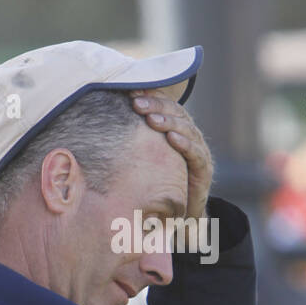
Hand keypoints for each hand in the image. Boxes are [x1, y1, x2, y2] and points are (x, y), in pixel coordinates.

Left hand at [129, 90, 213, 220]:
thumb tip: (101, 124)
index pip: (165, 105)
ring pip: (187, 129)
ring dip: (168, 122)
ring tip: (152, 119)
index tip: (130, 91)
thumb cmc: (158, 182)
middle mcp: (189, 136)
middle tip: (137, 103)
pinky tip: (172, 138)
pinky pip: (196, 153)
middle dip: (156, 105)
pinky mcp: (204, 169)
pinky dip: (185, 144)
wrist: (181, 212)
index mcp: (175, 128)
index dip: (150, 96)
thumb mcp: (143, 158)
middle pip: (176, 112)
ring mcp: (198, 151)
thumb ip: (132, 141)